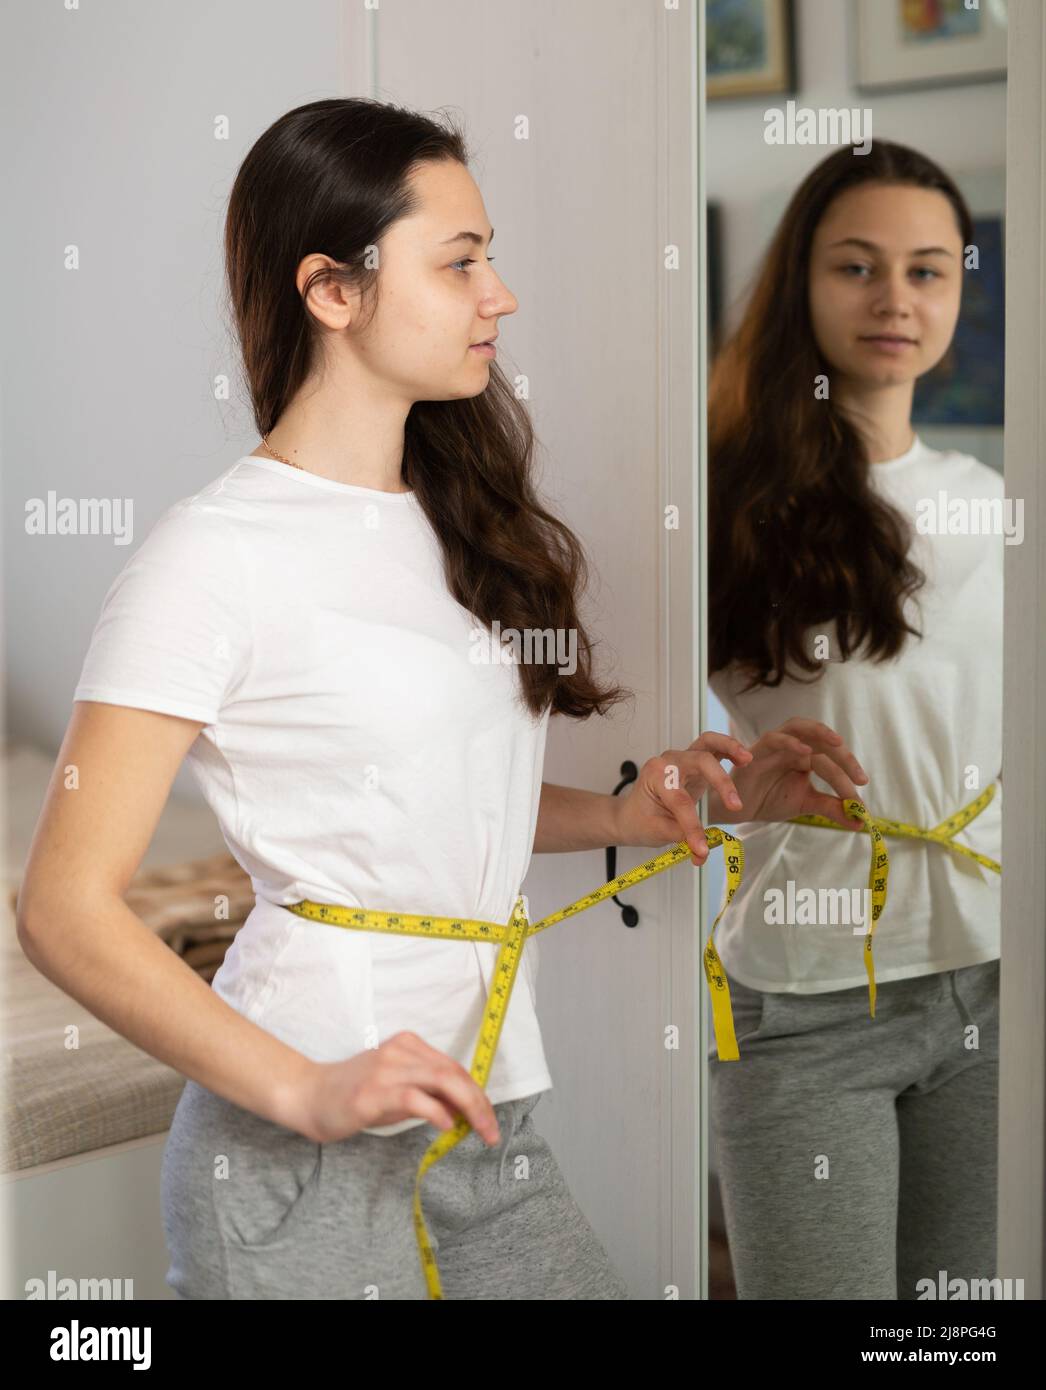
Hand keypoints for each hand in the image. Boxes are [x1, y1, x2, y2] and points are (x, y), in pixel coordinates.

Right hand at [297, 1032, 502, 1145]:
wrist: (310, 1095)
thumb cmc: (355, 1095)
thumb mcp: (397, 1089)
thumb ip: (428, 1093)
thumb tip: (464, 1110)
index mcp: (409, 1045)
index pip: (454, 1068)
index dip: (477, 1094)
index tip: (488, 1118)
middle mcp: (401, 1051)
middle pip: (454, 1073)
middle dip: (480, 1103)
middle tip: (492, 1130)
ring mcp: (387, 1069)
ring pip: (443, 1081)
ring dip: (468, 1108)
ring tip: (480, 1130)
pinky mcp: (374, 1091)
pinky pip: (416, 1098)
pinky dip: (437, 1112)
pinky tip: (446, 1126)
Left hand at [613, 732, 753, 865]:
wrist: (632, 814)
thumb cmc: (641, 820)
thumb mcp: (657, 832)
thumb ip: (682, 839)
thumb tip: (703, 853)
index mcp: (655, 776)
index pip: (680, 801)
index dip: (693, 827)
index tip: (702, 849)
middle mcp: (668, 762)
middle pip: (699, 761)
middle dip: (720, 782)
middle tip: (735, 806)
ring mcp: (681, 758)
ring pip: (706, 742)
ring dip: (728, 747)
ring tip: (747, 758)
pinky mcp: (693, 762)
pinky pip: (711, 747)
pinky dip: (728, 749)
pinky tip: (743, 758)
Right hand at [726, 717, 868, 828]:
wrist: (740, 811)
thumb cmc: (770, 800)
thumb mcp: (807, 804)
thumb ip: (832, 808)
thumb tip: (861, 823)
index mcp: (806, 755)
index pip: (832, 757)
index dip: (849, 772)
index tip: (861, 796)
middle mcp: (793, 746)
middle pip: (822, 738)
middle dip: (843, 756)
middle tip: (859, 778)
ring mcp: (775, 746)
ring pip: (799, 727)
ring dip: (819, 731)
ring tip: (837, 743)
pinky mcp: (756, 751)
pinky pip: (773, 739)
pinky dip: (789, 742)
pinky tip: (805, 752)